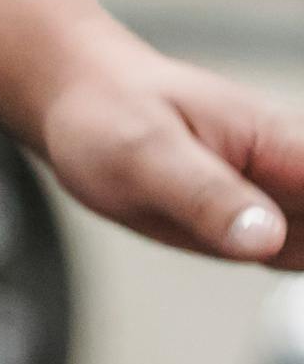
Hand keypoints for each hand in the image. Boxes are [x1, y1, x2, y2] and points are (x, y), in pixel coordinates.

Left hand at [36, 40, 303, 267]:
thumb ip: (208, 198)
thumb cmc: (112, 116)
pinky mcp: (249, 223)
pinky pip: (295, 251)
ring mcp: (272, 200)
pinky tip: (262, 255)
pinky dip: (296, 262)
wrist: (80, 101)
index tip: (295, 246)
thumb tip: (268, 242)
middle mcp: (290, 172)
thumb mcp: (147, 156)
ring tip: (216, 232)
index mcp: (281, 144)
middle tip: (260, 248)